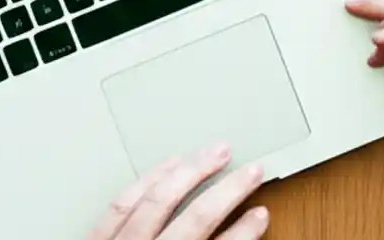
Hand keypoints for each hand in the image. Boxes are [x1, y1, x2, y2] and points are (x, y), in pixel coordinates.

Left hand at [90, 143, 268, 239]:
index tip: (260, 214)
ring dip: (191, 171)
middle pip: (194, 221)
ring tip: (215, 152)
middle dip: (227, 191)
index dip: (243, 232)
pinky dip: (149, 179)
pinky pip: (123, 203)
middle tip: (252, 170)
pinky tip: (169, 164)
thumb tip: (237, 239)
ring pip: (157, 201)